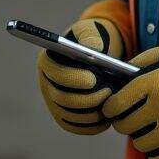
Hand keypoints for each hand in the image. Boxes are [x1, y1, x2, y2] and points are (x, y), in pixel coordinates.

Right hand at [37, 17, 126, 134]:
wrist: (99, 56)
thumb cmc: (93, 40)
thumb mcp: (92, 31)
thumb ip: (91, 36)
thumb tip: (93, 49)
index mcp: (48, 61)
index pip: (54, 74)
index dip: (72, 78)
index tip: (93, 79)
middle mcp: (47, 84)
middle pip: (62, 98)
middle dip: (87, 98)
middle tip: (108, 92)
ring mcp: (54, 103)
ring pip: (71, 115)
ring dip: (92, 112)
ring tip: (111, 102)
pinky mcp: (65, 118)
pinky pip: (77, 127)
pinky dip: (93, 125)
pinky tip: (108, 116)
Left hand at [103, 43, 158, 158]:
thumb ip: (146, 61)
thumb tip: (123, 75)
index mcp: (156, 82)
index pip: (118, 102)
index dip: (111, 108)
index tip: (112, 110)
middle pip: (127, 124)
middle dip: (126, 122)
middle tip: (132, 120)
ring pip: (142, 144)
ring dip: (141, 139)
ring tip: (149, 132)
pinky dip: (156, 158)